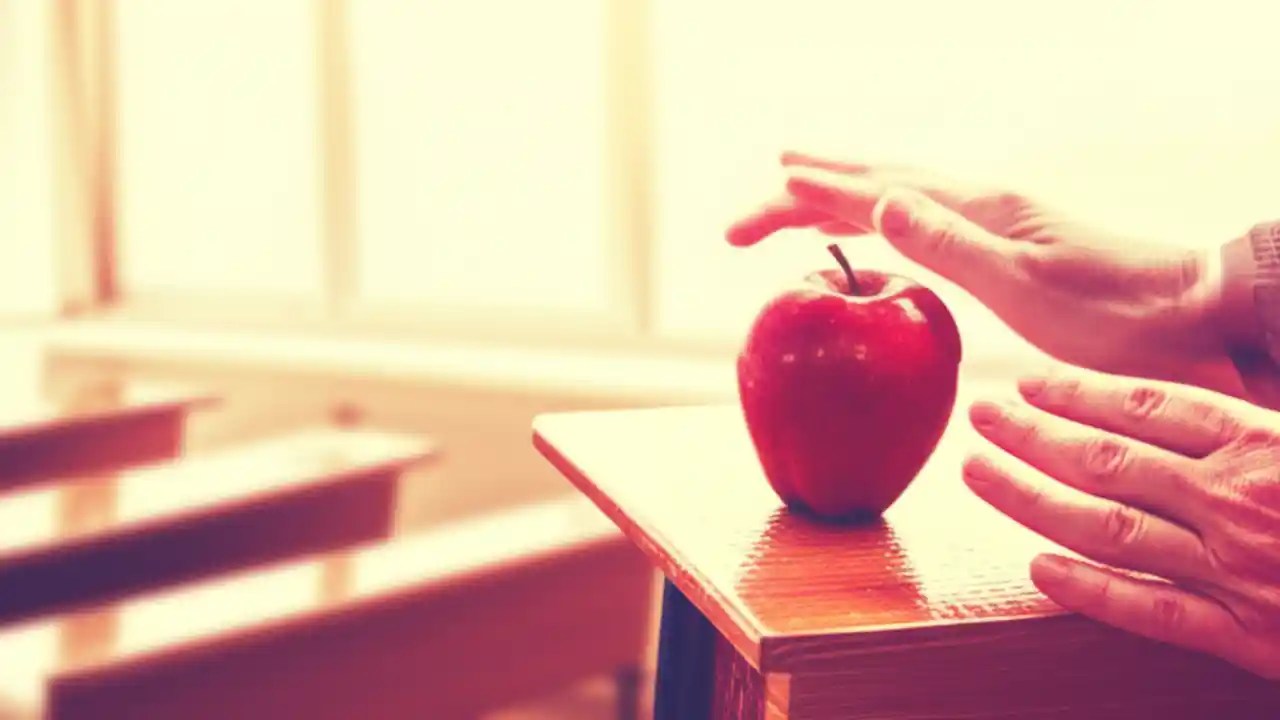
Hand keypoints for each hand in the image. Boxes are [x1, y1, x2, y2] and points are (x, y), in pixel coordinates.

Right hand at [727, 152, 1241, 395]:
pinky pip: (918, 224)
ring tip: (793, 199)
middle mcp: (976, 204)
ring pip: (892, 200)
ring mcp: (990, 223)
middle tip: (743, 221)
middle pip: (870, 187)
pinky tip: (875, 235)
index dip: (805, 199)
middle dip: (802, 197)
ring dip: (835, 202)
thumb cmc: (1111, 313)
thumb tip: (876, 199)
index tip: (750, 209)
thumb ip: (948, 242)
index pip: (867, 193)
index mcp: (973, 208)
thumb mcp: (1023, 282)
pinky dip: (876, 224)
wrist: (1190, 317)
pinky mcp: (1003, 247)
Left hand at [966, 369, 1279, 677]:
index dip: (1079, 394)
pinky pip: (1152, 610)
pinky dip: (1090, 590)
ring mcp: (1237, 570)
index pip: (1148, 408)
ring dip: (1031, 498)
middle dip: (1034, 435)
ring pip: (1110, 528)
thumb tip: (1181, 412)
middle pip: (1109, 461)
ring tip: (977, 471)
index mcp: (1262, 445)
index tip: (1029, 385)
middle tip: (982, 416)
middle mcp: (1235, 503)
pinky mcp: (1247, 636)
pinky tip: (1037, 569)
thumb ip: (1248, 428)